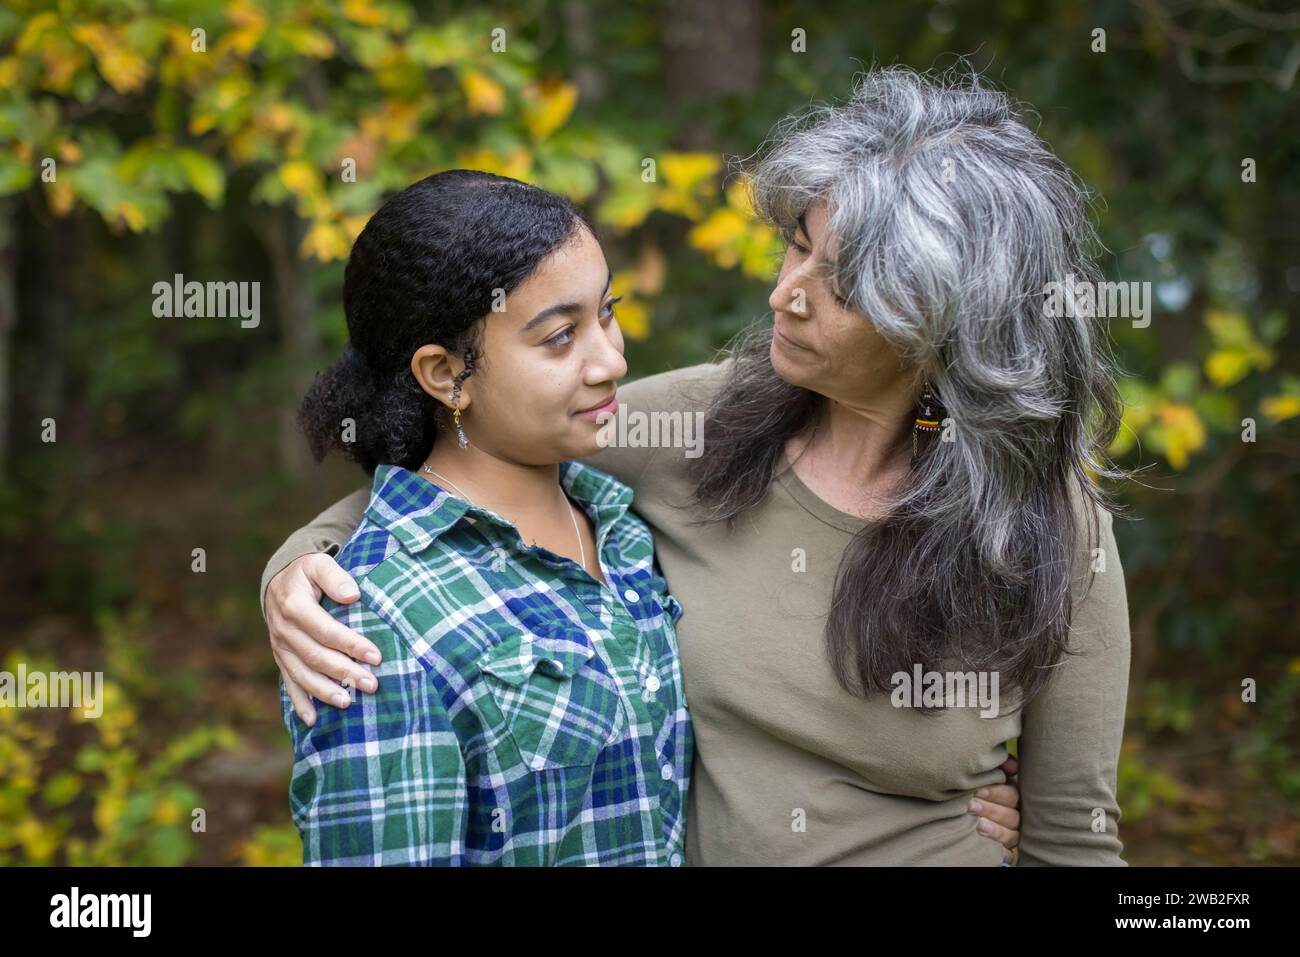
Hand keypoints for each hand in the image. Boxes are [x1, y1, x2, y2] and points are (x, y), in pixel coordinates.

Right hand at [267, 553, 380, 725]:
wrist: (279, 581)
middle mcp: (283, 629)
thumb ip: (335, 576)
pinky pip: (288, 683)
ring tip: (348, 703)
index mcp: (293, 605)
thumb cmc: (306, 572)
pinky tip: (312, 721)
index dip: (350, 644)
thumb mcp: (318, 563)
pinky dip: (299, 703)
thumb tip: (352, 595)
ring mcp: (280, 646)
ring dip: (324, 691)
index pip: (325, 630)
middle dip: (344, 672)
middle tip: (371, 684)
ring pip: (302, 674)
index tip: (375, 656)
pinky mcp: (281, 658)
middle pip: (315, 656)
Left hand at [969, 756, 1020, 863]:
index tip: (978, 791)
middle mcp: (1015, 815)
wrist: (960, 810)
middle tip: (971, 806)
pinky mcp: (1005, 850)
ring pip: (1011, 835)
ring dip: (995, 829)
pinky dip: (999, 850)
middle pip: (1012, 815)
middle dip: (991, 810)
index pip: (1012, 795)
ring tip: (978, 825)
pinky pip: (1007, 853)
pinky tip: (986, 842)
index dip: (997, 793)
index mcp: (1011, 796)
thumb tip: (1014, 766)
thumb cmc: (974, 789)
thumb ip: (998, 767)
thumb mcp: (985, 776)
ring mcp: (1011, 834)